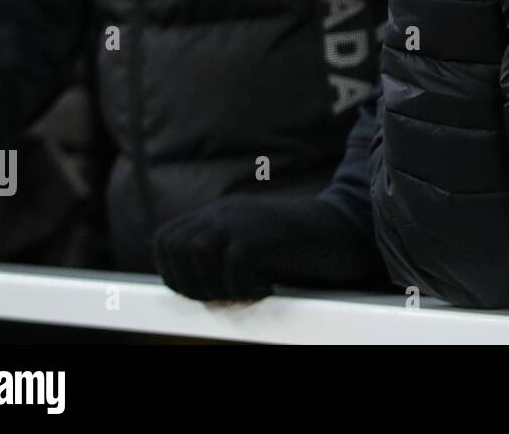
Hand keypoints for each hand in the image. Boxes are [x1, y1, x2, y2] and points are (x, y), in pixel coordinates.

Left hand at [153, 195, 379, 300]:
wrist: (343, 229)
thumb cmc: (301, 244)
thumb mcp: (253, 241)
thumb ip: (223, 251)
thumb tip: (190, 285)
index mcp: (220, 213)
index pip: (165, 238)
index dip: (171, 273)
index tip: (198, 294)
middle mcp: (225, 211)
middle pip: (174, 244)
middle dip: (189, 284)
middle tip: (223, 298)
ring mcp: (243, 218)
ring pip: (197, 252)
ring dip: (216, 286)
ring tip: (246, 293)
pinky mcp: (264, 232)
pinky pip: (233, 263)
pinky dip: (244, 286)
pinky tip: (267, 289)